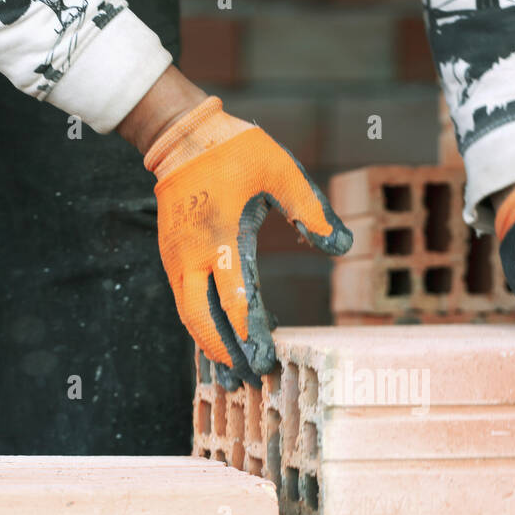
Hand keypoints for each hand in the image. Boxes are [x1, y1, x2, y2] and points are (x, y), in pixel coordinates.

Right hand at [143, 95, 350, 387]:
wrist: (180, 134)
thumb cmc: (237, 151)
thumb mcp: (282, 171)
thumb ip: (312, 210)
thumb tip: (344, 246)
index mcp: (223, 237)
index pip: (235, 298)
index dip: (250, 333)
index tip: (267, 357)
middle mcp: (193, 255)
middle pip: (202, 319)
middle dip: (225, 352)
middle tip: (248, 380)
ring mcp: (176, 257)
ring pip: (188, 315)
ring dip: (208, 346)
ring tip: (229, 376)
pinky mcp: (170, 255)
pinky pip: (184, 300)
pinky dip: (198, 326)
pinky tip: (216, 343)